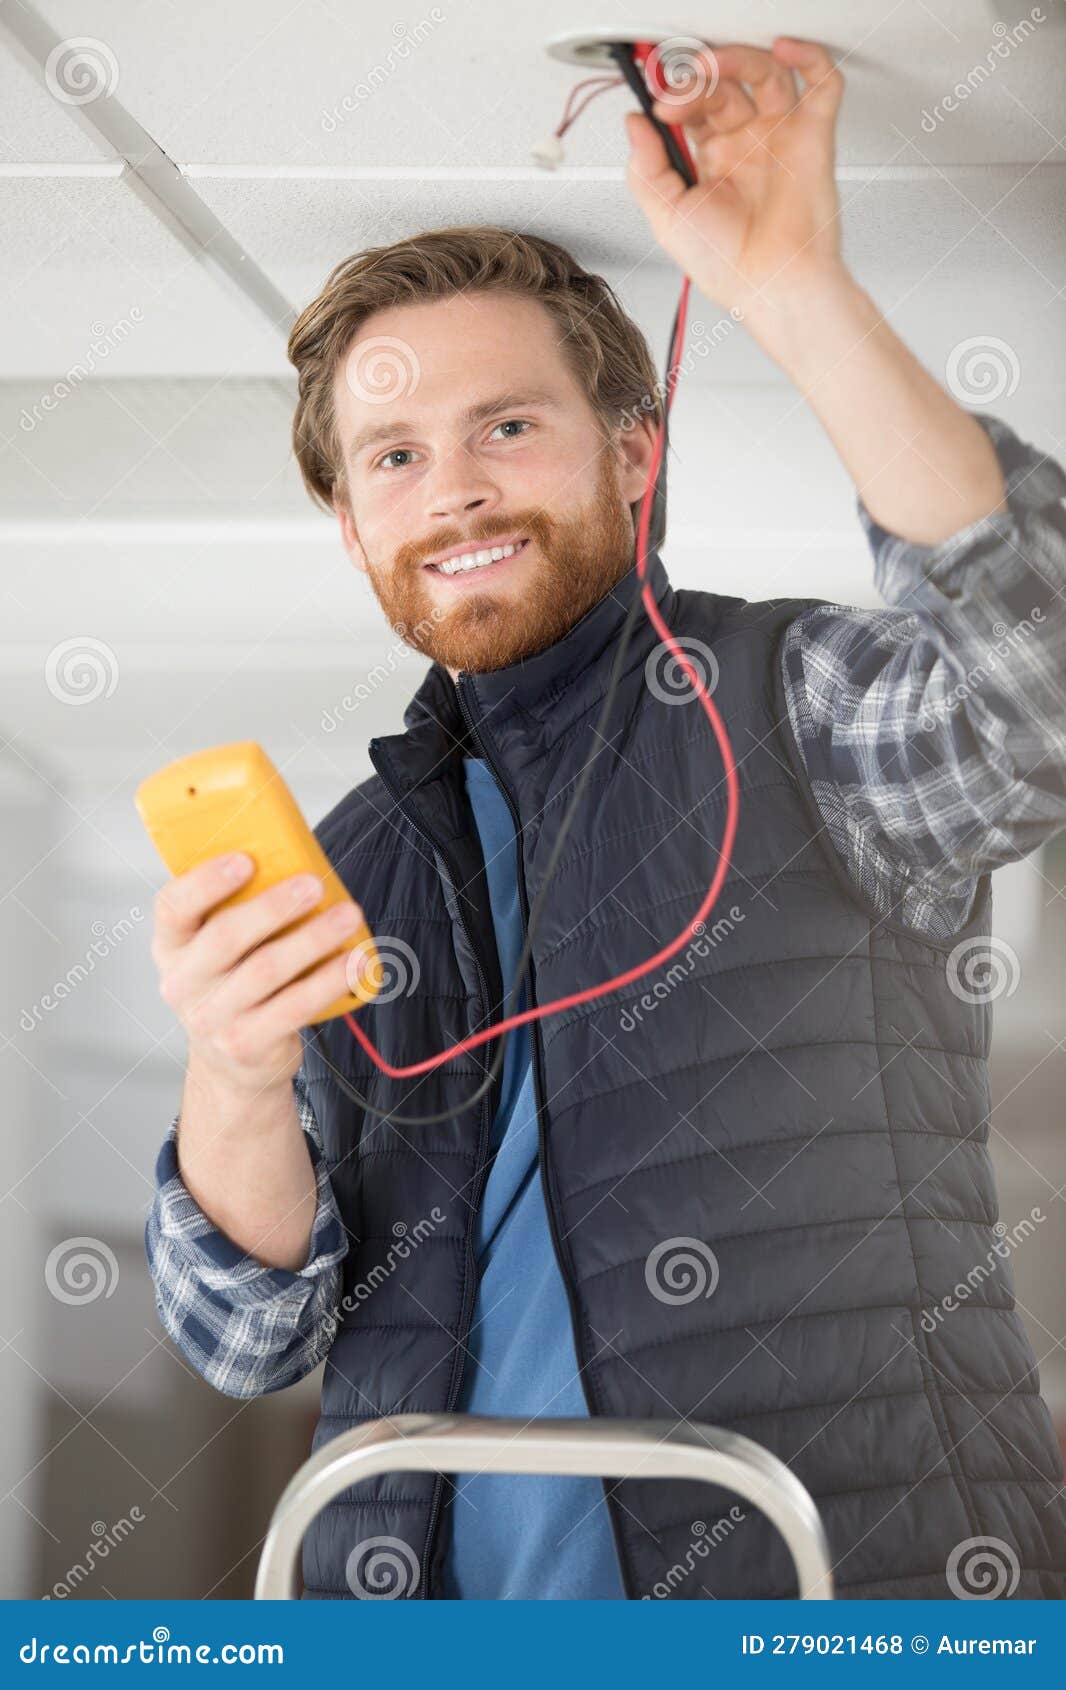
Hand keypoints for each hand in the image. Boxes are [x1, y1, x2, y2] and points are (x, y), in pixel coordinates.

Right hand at [151, 852, 367, 1094]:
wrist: (231, 1063)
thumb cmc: (233, 985)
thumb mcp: (217, 951)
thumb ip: (238, 912)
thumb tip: (295, 864)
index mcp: (171, 946)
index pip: (173, 907)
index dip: (206, 881)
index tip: (246, 859)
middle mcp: (182, 983)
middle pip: (225, 936)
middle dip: (274, 906)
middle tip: (314, 884)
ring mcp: (211, 1018)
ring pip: (266, 970)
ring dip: (312, 939)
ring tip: (347, 916)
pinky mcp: (245, 1043)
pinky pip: (294, 1006)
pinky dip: (328, 981)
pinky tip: (354, 962)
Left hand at [624, 38, 846, 330]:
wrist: (770, 286)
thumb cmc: (727, 266)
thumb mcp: (666, 216)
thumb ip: (645, 168)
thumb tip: (633, 123)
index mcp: (713, 161)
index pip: (692, 108)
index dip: (673, 97)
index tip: (656, 103)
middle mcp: (747, 144)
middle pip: (724, 85)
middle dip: (697, 80)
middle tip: (678, 91)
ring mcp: (780, 137)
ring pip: (764, 73)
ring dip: (736, 60)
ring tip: (712, 67)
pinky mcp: (813, 136)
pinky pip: (822, 83)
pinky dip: (809, 57)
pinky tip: (784, 49)